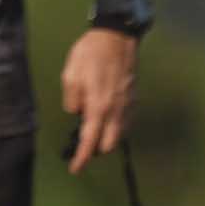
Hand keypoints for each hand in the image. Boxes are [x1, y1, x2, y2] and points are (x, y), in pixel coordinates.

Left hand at [61, 28, 137, 172]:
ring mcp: (128, 104)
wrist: (118, 36)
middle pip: (109, 143)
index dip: (82, 157)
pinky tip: (105, 120)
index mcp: (98, 106)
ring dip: (107, 138)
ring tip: (92, 132)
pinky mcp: (134, 97)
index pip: (90, 140)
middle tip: (82, 146)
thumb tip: (77, 113)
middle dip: (96, 150)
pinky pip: (125, 121)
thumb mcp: (70, 75)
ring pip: (120, 133)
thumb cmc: (90, 53)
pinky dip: (115, 127)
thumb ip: (72, 99)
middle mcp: (116, 110)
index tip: (75, 169)